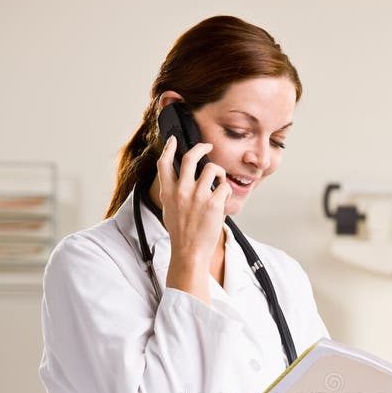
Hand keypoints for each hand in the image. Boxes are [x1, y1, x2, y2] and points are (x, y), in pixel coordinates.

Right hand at [157, 136, 231, 286]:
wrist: (189, 252)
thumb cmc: (181, 234)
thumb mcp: (169, 210)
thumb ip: (172, 193)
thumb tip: (179, 180)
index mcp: (168, 192)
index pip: (164, 163)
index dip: (169, 148)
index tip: (173, 140)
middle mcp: (181, 191)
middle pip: (190, 157)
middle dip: (201, 147)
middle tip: (208, 146)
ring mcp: (197, 196)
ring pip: (211, 169)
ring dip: (218, 172)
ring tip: (220, 181)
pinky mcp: (212, 204)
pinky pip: (224, 187)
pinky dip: (226, 190)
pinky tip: (224, 198)